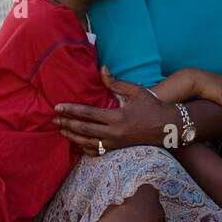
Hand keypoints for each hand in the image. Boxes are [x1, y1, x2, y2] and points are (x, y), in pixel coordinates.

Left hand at [53, 66, 175, 152]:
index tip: (58, 107)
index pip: (88, 114)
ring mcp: (115, 143)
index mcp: (117, 117)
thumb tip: (102, 69)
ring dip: (71, 137)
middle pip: (83, 130)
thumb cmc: (152, 106)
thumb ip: (115, 82)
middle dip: (66, 124)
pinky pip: (96, 152)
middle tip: (54, 119)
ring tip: (60, 130)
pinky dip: (84, 148)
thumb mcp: (135, 91)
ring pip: (87, 143)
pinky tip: (76, 142)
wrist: (167, 127)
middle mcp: (114, 133)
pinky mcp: (117, 149)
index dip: (71, 110)